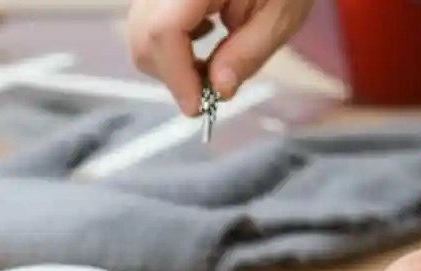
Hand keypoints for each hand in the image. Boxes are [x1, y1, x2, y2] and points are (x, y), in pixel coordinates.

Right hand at [127, 0, 313, 115]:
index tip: (197, 106)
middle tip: (206, 89)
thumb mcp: (282, 13)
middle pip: (144, 35)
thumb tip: (218, 91)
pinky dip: (167, 40)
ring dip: (168, 60)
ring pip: (139, 31)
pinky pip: (147, 19)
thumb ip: (248, 53)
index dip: (176, 75)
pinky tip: (203, 34)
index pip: (165, 30)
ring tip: (206, 62)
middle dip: (171, 73)